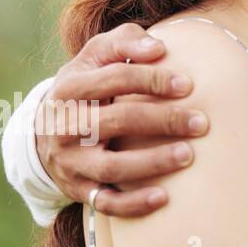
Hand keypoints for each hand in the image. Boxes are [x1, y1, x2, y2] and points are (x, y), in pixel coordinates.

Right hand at [35, 23, 207, 216]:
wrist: (46, 130)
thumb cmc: (89, 83)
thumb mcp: (97, 55)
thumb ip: (126, 42)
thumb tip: (158, 48)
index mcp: (70, 89)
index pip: (113, 80)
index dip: (152, 80)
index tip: (188, 84)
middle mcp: (66, 127)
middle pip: (117, 122)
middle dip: (162, 121)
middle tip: (201, 122)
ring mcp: (70, 162)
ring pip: (111, 167)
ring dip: (152, 163)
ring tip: (188, 155)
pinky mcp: (78, 189)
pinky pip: (105, 203)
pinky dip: (133, 204)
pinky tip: (164, 198)